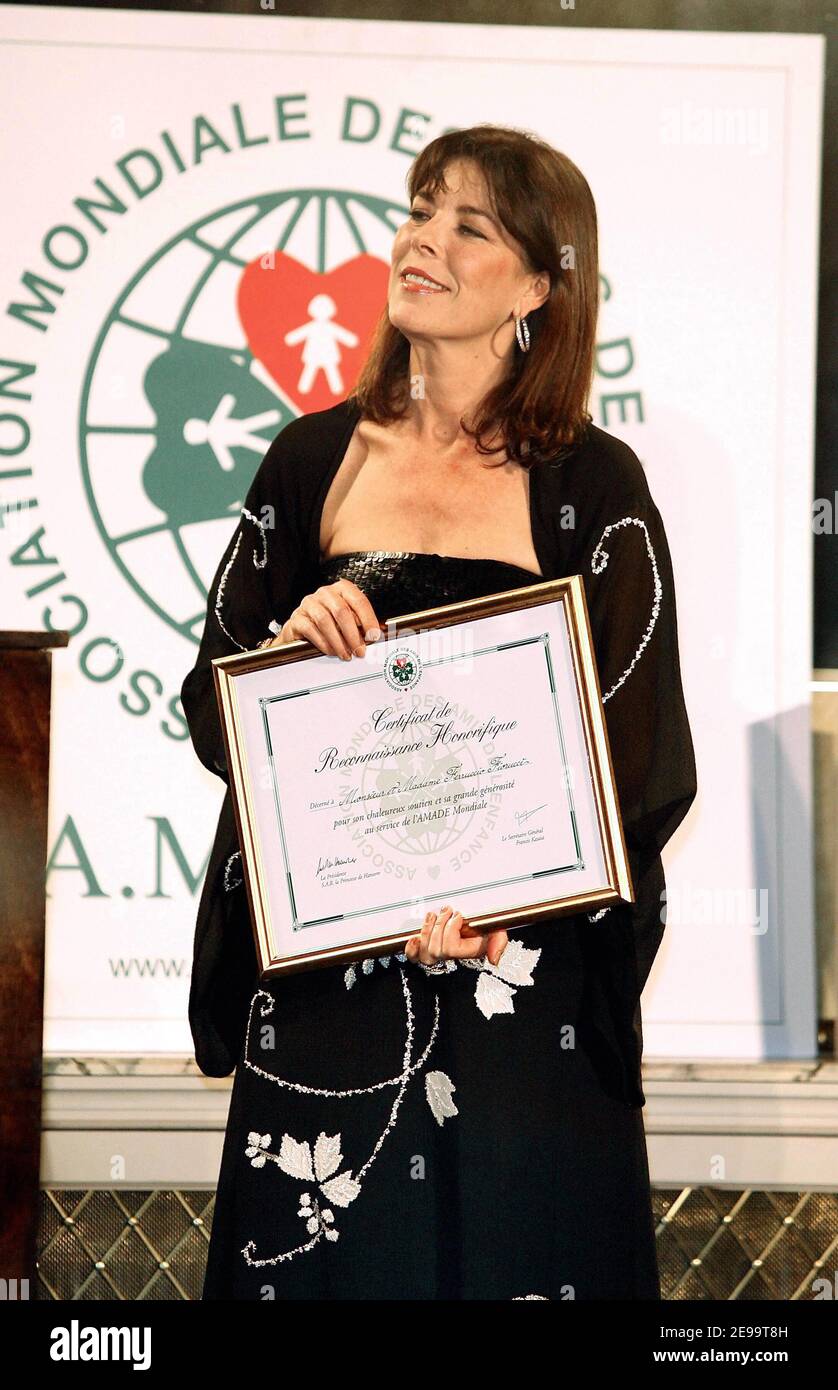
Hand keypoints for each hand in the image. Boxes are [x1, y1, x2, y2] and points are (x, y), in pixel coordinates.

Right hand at [263, 580, 382, 659]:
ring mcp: (309, 604)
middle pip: (342, 611)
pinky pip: (311, 629)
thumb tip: (378, 634)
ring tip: (346, 655)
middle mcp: (325, 593)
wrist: (300, 630)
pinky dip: (324, 643)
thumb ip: (362, 624)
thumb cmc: (329, 623)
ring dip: (338, 641)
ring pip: (325, 621)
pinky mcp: (297, 618)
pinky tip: (331, 652)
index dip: (369, 619)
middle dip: (353, 634)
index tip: (374, 636)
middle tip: (360, 651)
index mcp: (342, 589)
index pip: (358, 600)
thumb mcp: (347, 620)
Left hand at [404, 905, 507, 966]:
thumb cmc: (485, 927)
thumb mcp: (497, 931)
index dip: (451, 930)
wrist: (476, 922)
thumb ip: (498, 942)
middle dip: (440, 925)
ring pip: (424, 952)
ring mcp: (436, 953)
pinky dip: (412, 948)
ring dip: (427, 929)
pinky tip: (415, 938)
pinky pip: (414, 957)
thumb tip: (494, 959)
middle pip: (436, 950)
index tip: (459, 915)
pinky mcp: (424, 949)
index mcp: (466, 951)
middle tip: (447, 911)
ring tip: (434, 916)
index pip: (451, 948)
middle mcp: (450, 955)